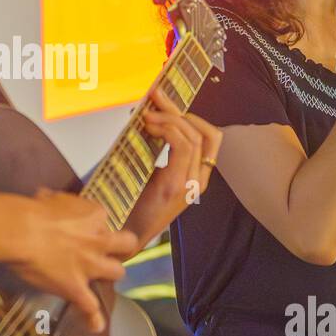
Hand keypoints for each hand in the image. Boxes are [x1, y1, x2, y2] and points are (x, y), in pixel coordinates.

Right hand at [12, 189, 137, 333]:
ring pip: (117, 272)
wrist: (23, 233)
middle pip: (124, 245)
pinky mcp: (77, 288)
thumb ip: (56, 203)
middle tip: (107, 251)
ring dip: (110, 274)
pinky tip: (96, 326)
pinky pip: (91, 307)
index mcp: (94, 215)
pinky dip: (93, 317)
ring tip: (101, 278)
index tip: (80, 227)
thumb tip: (46, 199)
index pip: (102, 218)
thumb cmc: (33, 210)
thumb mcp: (50, 198)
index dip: (93, 224)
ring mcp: (91, 267)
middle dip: (119, 248)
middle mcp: (99, 241)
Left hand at [125, 87, 224, 246]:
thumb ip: (159, 153)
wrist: (124, 237)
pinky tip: (149, 127)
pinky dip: (166, 130)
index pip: (211, 138)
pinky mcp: (175, 186)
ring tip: (148, 114)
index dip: (192, 115)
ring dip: (169, 118)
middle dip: (177, 110)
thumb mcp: (152, 175)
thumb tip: (150, 121)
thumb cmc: (134, 206)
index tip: (168, 104)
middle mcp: (199, 181)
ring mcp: (190, 185)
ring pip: (193, 136)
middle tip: (155, 98)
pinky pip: (182, 147)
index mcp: (196, 177)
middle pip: (203, 132)